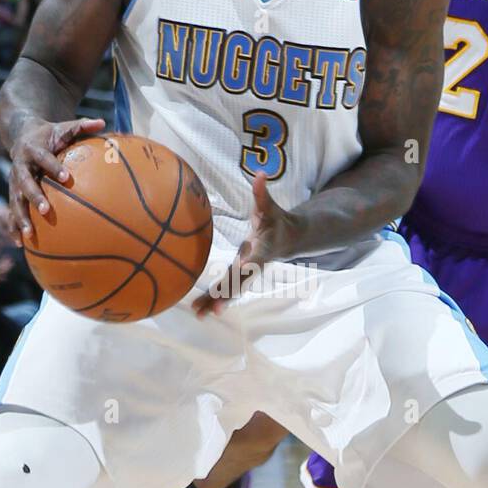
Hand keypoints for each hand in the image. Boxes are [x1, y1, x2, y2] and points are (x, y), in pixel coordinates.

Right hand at [8, 116, 105, 237]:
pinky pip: (12, 211)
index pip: (44, 158)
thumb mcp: (64, 127)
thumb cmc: (50, 134)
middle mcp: (20, 166)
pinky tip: (20, 244)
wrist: (21, 134)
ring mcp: (14, 181)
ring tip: (29, 235)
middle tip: (45, 210)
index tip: (66, 177)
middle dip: (34, 197)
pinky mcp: (12, 192)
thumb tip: (103, 121)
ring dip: (20, 218)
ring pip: (15, 201)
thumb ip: (82, 125)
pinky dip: (14, 227)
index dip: (54, 167)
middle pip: (25, 183)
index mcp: (33, 149)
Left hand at [193, 172, 297, 317]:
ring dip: (216, 302)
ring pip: (232, 290)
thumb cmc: (276, 220)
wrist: (289, 239)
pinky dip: (213, 300)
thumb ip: (262, 193)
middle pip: (240, 282)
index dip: (248, 264)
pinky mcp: (240, 275)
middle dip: (227, 294)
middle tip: (215, 308)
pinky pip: (226, 289)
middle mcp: (253, 265)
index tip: (242, 268)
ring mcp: (247, 273)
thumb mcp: (270, 207)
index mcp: (262, 250)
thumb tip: (259, 173)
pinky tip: (198, 310)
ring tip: (199, 314)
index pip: (255, 259)